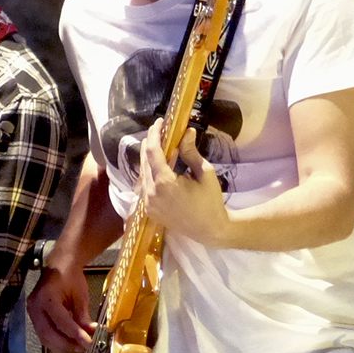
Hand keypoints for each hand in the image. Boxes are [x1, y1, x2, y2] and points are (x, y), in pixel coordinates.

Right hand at [27, 263, 94, 352]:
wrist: (58, 266)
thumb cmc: (70, 276)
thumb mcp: (80, 295)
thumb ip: (83, 316)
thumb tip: (92, 334)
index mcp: (46, 297)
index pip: (60, 321)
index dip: (75, 335)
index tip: (89, 344)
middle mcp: (35, 307)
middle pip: (49, 334)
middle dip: (67, 345)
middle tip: (85, 350)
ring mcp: (32, 314)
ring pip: (45, 339)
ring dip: (62, 348)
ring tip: (80, 351)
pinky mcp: (35, 319)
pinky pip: (45, 335)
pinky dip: (58, 344)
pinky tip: (71, 346)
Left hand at [138, 120, 229, 246]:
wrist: (210, 230)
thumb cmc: (211, 201)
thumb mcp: (205, 173)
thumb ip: (191, 152)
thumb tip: (186, 131)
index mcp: (164, 183)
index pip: (153, 151)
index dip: (154, 134)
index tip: (159, 122)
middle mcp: (151, 193)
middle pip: (144, 160)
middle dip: (150, 143)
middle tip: (159, 130)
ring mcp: (148, 203)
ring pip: (142, 173)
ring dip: (148, 157)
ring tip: (158, 144)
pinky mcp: (149, 209)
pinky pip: (144, 185)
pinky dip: (149, 172)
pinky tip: (157, 164)